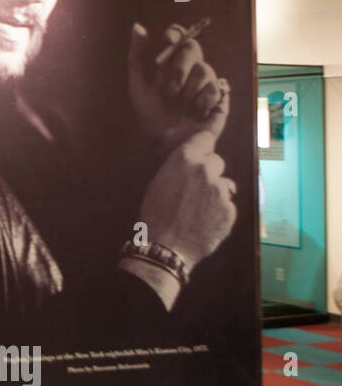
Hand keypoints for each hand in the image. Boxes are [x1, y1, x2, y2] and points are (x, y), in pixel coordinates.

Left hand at [128, 23, 228, 144]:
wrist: (164, 141)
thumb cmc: (149, 113)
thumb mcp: (138, 85)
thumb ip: (137, 56)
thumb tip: (137, 26)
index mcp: (170, 61)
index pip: (178, 36)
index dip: (175, 33)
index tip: (168, 39)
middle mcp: (189, 68)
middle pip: (193, 48)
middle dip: (180, 67)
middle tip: (171, 88)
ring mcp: (205, 81)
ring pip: (205, 68)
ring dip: (190, 88)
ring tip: (182, 104)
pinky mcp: (219, 98)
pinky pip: (217, 88)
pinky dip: (204, 100)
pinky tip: (196, 111)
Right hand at [138, 131, 236, 268]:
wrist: (166, 248)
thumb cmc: (155, 216)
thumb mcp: (157, 184)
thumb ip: (177, 169)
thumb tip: (189, 164)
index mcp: (184, 160)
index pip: (204, 138)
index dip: (202, 145)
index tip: (202, 150)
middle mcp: (206, 170)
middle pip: (216, 161)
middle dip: (208, 171)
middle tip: (195, 188)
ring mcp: (221, 190)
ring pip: (223, 184)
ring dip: (214, 192)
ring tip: (198, 210)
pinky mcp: (231, 209)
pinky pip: (227, 204)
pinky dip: (219, 211)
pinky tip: (205, 221)